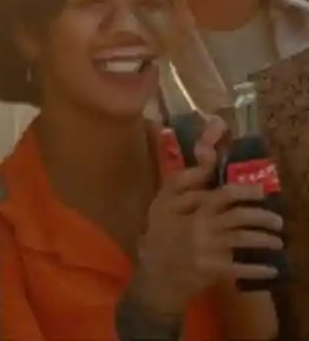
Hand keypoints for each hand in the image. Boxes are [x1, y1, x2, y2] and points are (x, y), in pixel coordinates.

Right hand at [135, 119, 282, 315]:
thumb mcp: (163, 205)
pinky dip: (259, 269)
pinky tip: (271, 269)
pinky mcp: (211, 268)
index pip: (213, 189)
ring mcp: (204, 246)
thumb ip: (184, 182)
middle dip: (261, 215)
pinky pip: (241, 267)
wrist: (156, 276)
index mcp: (182, 205)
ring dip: (265, 239)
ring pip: (242, 238)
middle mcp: (194, 223)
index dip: (241, 189)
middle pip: (235, 214)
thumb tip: (208, 157)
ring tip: (277, 241)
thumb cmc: (162, 236)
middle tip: (277, 220)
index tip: (260, 191)